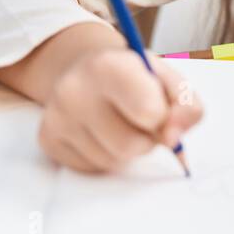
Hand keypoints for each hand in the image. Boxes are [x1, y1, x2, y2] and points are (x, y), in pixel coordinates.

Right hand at [37, 48, 202, 172]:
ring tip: (119, 121)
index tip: (160, 109)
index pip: (149, 113)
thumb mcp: (167, 77)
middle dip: (147, 139)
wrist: (85, 67)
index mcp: (109, 65)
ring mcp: (56, 116)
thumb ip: (186, 105)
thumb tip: (174, 139)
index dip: (164, 118)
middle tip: (140, 118)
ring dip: (126, 149)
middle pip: (132, 146)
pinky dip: (105, 155)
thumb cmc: (134, 75)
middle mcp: (74, 89)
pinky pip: (92, 168)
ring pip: (112, 161)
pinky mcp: (47, 140)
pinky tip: (100, 131)